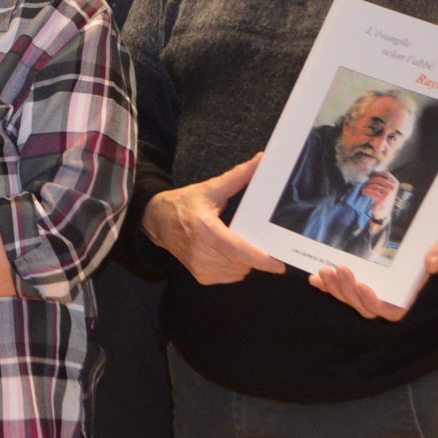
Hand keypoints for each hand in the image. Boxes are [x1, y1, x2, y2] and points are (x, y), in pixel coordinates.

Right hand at [139, 154, 286, 285]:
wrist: (157, 221)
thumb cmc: (184, 203)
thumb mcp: (210, 188)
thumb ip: (238, 176)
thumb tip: (262, 160)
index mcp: (205, 230)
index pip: (237, 250)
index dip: (260, 259)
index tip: (280, 265)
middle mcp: (202, 252)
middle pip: (242, 262)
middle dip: (255, 254)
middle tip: (256, 238)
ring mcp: (200, 267)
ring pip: (238, 271)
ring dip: (245, 261)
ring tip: (237, 243)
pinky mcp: (200, 276)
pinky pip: (230, 277)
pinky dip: (235, 267)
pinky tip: (228, 253)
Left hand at [312, 217, 437, 319]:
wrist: (425, 215)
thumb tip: (432, 263)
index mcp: (408, 289)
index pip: (391, 311)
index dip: (375, 305)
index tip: (364, 286)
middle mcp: (388, 289)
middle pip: (364, 306)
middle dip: (348, 292)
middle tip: (339, 269)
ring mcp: (372, 281)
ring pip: (349, 297)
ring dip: (335, 288)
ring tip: (326, 269)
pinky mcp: (358, 270)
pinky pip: (339, 285)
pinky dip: (326, 284)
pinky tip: (315, 277)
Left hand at [363, 170, 400, 224]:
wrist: (382, 213)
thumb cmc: (382, 199)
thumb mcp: (385, 188)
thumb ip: (381, 181)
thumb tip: (370, 171)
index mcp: (395, 183)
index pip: (385, 174)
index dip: (376, 173)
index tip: (370, 176)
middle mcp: (393, 187)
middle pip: (378, 179)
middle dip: (370, 181)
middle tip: (364, 184)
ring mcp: (389, 193)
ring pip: (374, 185)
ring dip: (367, 186)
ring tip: (364, 189)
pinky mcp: (383, 198)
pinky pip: (373, 191)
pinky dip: (367, 191)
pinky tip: (364, 192)